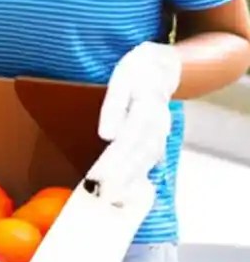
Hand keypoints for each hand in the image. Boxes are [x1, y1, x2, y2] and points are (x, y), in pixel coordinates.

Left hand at [86, 42, 180, 199]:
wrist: (161, 66)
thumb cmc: (136, 72)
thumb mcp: (121, 79)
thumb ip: (114, 106)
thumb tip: (107, 135)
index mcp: (147, 111)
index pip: (128, 142)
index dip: (114, 162)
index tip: (99, 175)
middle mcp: (157, 126)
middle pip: (137, 157)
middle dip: (120, 177)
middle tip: (102, 193)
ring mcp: (160, 134)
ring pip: (145, 161)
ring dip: (129, 180)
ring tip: (112, 195)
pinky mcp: (158, 138)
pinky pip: (149, 160)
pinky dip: (139, 175)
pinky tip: (129, 189)